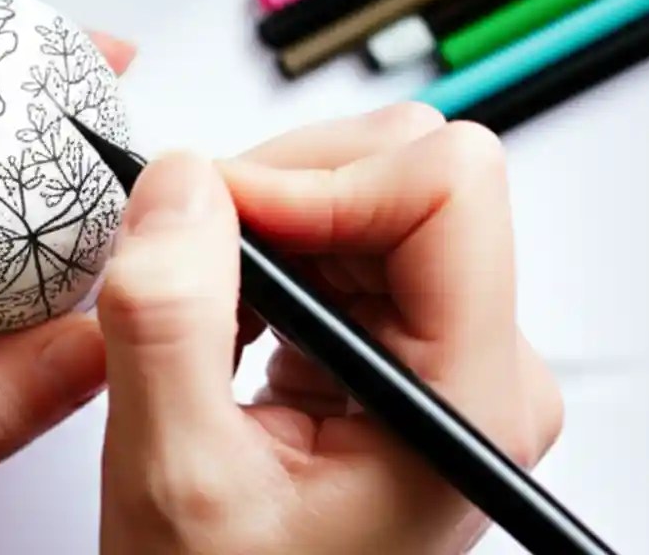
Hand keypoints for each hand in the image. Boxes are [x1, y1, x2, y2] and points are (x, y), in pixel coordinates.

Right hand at [96, 104, 563, 553]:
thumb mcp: (175, 479)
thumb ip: (173, 323)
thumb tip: (178, 183)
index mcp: (466, 399)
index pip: (445, 190)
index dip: (320, 179)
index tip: (219, 215)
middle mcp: (476, 364)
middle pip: (401, 169)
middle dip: (275, 192)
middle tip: (187, 258)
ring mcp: (439, 351)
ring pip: (362, 189)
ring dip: (260, 225)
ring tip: (203, 310)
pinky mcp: (395, 344)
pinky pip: (338, 234)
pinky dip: (262, 251)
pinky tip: (224, 320)